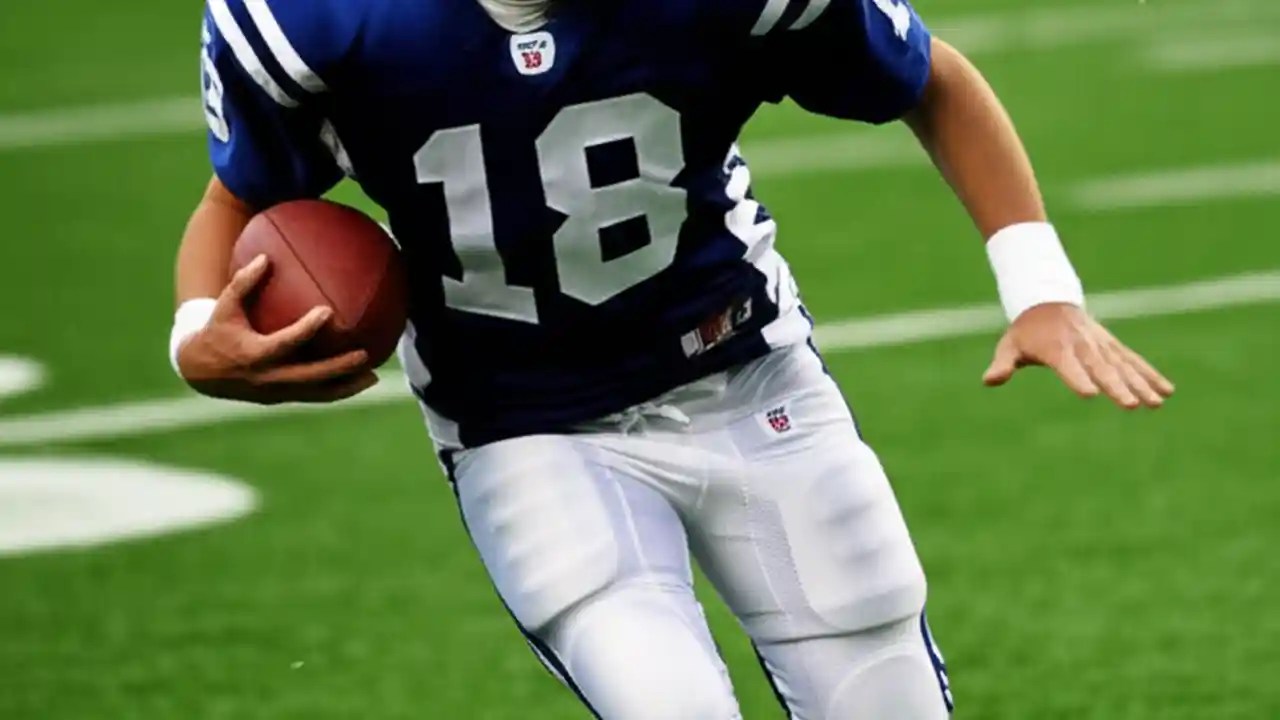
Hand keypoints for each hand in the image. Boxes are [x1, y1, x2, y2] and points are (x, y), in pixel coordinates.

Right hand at [177, 255, 378, 404]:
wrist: (202, 372)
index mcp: (254, 354)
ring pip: (316, 393)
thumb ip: (243, 282)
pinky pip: (315, 397)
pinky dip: (339, 391)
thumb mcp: (224, 306)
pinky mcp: (283, 398)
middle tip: (364, 354)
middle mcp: (268, 377)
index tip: (327, 312)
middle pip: (309, 376)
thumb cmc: (218, 330)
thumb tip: (264, 256)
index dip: (305, 329)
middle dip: (337, 368)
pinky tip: (363, 381)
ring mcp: (277, 392)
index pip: (285, 343)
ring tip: (374, 376)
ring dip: (346, 386)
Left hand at [982, 303, 1174, 409]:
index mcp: (1056, 348)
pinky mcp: (1112, 346)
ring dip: (1141, 384)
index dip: (1077, 378)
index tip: (1090, 393)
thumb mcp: (1010, 345)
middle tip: (1132, 405)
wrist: (1047, 301)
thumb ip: (1003, 364)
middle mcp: (1082, 346)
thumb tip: (988, 381)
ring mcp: (1101, 345)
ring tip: (1156, 402)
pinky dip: (1150, 374)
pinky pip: (1133, 360)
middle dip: (1117, 386)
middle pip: (1101, 368)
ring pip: (1123, 366)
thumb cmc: (1025, 332)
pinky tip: (1166, 392)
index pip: (1068, 365)